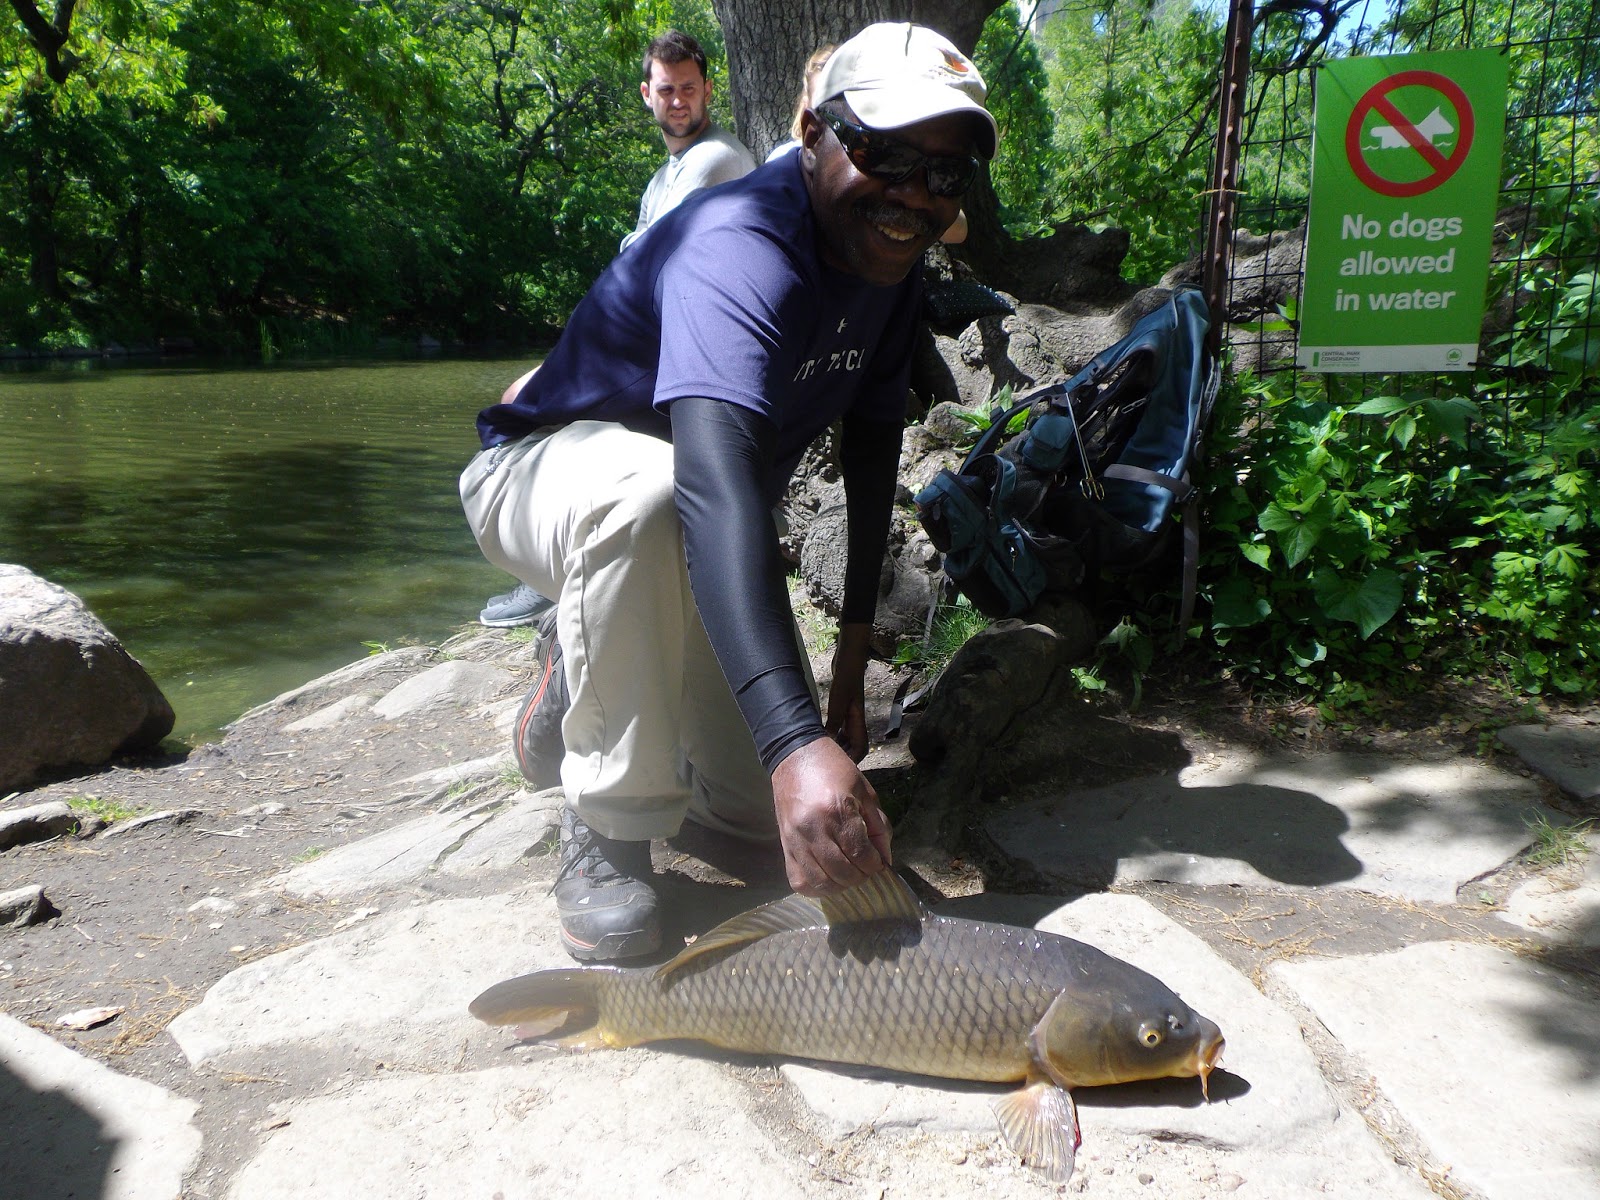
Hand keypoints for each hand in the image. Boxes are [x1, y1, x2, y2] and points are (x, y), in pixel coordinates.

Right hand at [771, 735, 891, 895]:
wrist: (794, 756)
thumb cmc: (833, 770)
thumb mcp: (865, 792)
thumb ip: (879, 828)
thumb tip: (885, 859)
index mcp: (838, 811)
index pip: (861, 855)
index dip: (875, 865)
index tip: (878, 861)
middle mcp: (814, 829)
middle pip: (843, 873)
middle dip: (860, 876)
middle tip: (865, 866)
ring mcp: (795, 840)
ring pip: (821, 882)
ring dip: (840, 885)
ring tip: (848, 873)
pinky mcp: (784, 846)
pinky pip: (799, 881)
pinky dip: (816, 887)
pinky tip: (827, 876)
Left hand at [824, 623, 872, 762]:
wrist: (849, 660)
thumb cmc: (846, 680)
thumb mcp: (838, 702)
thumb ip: (834, 722)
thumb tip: (827, 743)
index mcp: (858, 722)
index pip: (860, 749)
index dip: (851, 761)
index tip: (837, 767)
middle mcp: (856, 722)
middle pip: (853, 747)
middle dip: (843, 757)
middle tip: (825, 763)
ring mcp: (850, 716)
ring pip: (845, 739)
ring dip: (836, 747)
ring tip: (820, 753)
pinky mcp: (842, 710)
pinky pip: (839, 729)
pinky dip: (831, 735)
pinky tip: (819, 736)